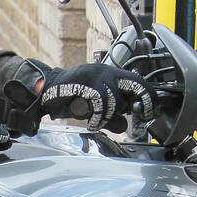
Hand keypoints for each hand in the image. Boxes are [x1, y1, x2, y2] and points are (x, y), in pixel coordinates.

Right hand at [38, 63, 154, 130]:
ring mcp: (96, 76)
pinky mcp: (85, 83)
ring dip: (109, 115)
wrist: (46, 90)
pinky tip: (91, 122)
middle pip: (135, 83)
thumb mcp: (95, 107)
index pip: (139, 82)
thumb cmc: (70, 97)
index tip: (149, 111)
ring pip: (116, 98)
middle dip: (143, 100)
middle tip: (144, 114)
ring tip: (97, 120)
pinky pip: (99, 103)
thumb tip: (125, 124)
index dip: (148, 97)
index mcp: (111, 75)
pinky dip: (98, 117)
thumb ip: (111, 115)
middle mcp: (107, 72)